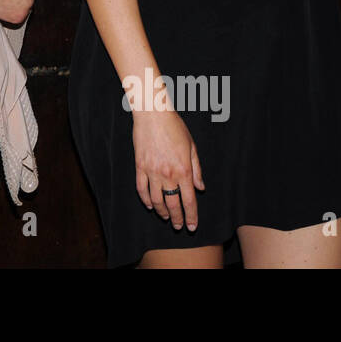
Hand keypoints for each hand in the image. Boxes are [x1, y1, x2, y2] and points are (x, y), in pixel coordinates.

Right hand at [131, 109, 204, 231]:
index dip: (191, 216)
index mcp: (183, 170)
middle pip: (172, 204)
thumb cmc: (175, 127)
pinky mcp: (140, 166)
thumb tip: (200, 188)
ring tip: (165, 217)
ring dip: (161, 212)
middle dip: (176, 219)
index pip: (189, 201)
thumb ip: (197, 170)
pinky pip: (141, 188)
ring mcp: (152, 171)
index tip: (192, 226)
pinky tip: (149, 205)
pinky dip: (145, 199)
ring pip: (156, 200)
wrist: (153, 115)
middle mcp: (168, 174)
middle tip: (178, 226)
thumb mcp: (192, 147)